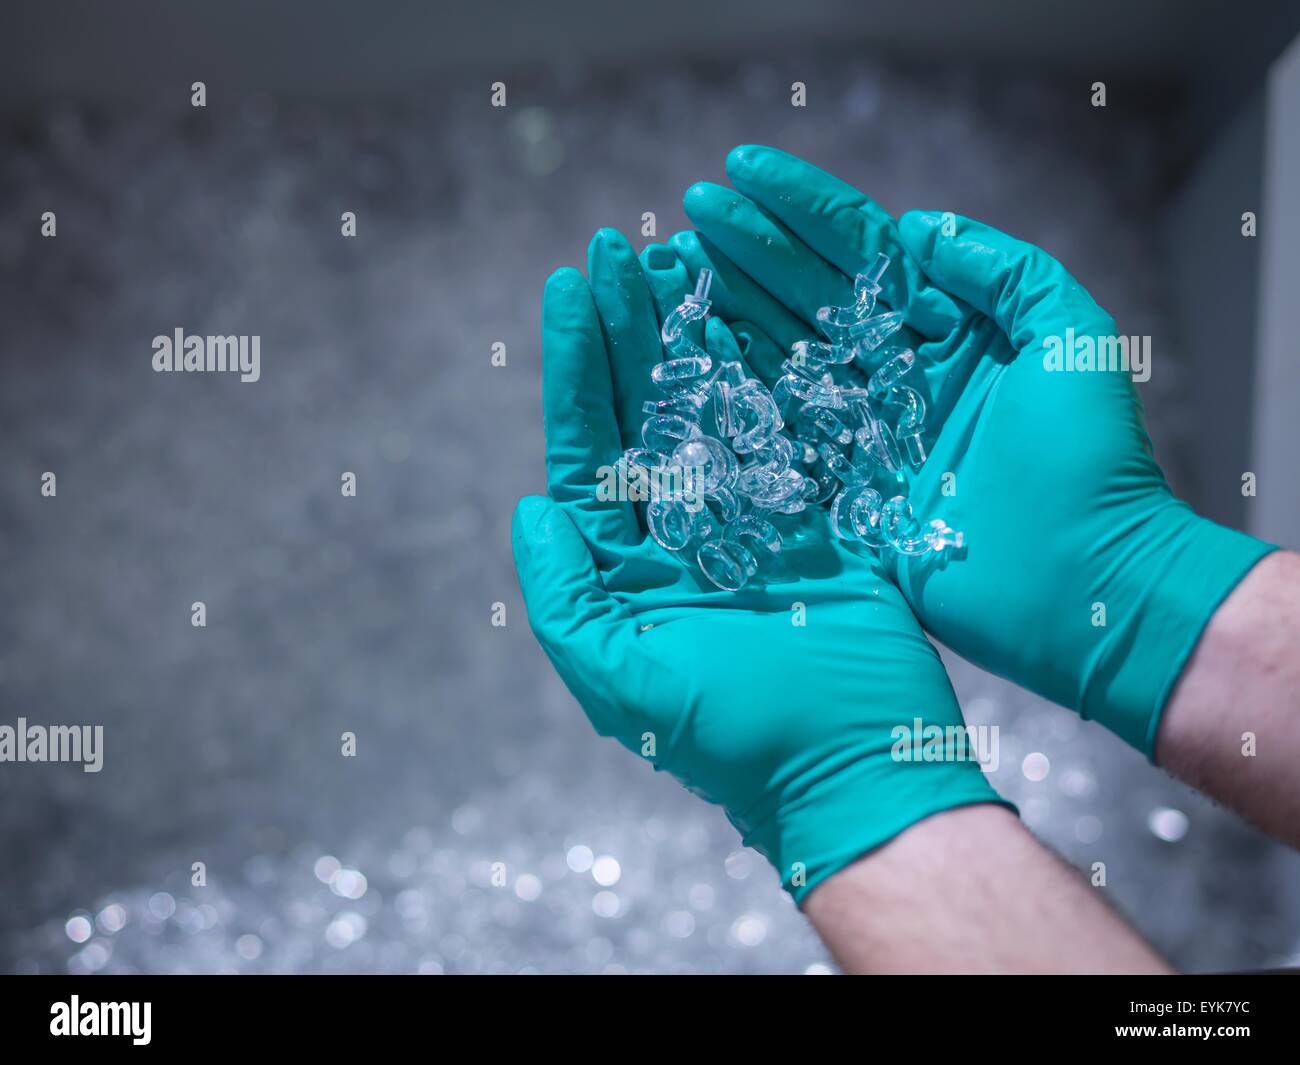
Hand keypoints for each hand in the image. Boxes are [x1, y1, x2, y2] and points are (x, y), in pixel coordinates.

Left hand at [512, 228, 1008, 900]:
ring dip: (688, 336)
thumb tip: (530, 510)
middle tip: (615, 249)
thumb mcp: (625, 680)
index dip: (577, 369)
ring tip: (672, 256)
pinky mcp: (816, 511)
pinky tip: (748, 312)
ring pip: (710, 407)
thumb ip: (567, 596)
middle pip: (643, 413)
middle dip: (626, 332)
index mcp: (626, 568)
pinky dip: (765, 369)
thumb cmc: (740, 736)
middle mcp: (680, 534)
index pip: (587, 451)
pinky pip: (782, 427)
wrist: (861, 762)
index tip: (568, 288)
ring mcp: (750, 517)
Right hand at [677, 145, 1275, 754]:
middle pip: (809, 298)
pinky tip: (687, 359)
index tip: (741, 170)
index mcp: (950, 331)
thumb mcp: (1068, 341)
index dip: (802, 208)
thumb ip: (1003, 272)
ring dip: (727, 312)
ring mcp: (863, 435)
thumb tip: (921, 225)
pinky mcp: (841, 494)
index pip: (863, 252)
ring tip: (673, 270)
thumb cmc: (1088, 463)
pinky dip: (731, 398)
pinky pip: (775, 436)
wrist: (1085, 584)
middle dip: (750, 252)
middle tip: (689, 214)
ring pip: (782, 358)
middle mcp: (898, 376)